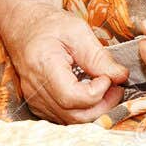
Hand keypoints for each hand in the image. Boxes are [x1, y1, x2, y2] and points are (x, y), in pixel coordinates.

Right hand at [0, 0, 127, 122]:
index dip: (97, 92)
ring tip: (108, 90)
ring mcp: (35, 100)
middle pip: (73, 115)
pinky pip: (64, 118)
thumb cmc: (50, 24)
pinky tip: (92, 94)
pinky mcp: (38, 105)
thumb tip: (121, 76)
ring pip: (71, 121)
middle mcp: (35, 89)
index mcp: (43, 66)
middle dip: (102, 105)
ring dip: (95, 110)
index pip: (71, 96)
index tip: (108, 77)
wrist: (24, 27)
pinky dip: (83, 110)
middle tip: (116, 87)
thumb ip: (99, 56)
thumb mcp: (78, 31)